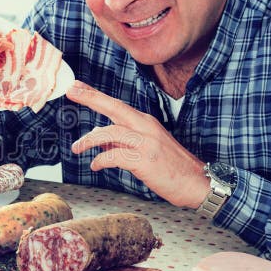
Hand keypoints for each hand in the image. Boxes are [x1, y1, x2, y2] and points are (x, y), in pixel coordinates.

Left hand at [66, 81, 208, 207]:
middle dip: (91, 98)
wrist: (198, 183)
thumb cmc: (171, 167)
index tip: (77, 86)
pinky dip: (101, 160)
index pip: (117, 105)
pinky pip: (115, 156)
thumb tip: (96, 137)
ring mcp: (147, 143)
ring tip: (77, 148)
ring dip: (89, 140)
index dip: (95, 95)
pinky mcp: (146, 161)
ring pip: (111, 132)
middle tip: (71, 91)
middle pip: (114, 108)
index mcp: (146, 122)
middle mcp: (146, 128)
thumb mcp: (146, 147)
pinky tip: (95, 165)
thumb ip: (122, 140)